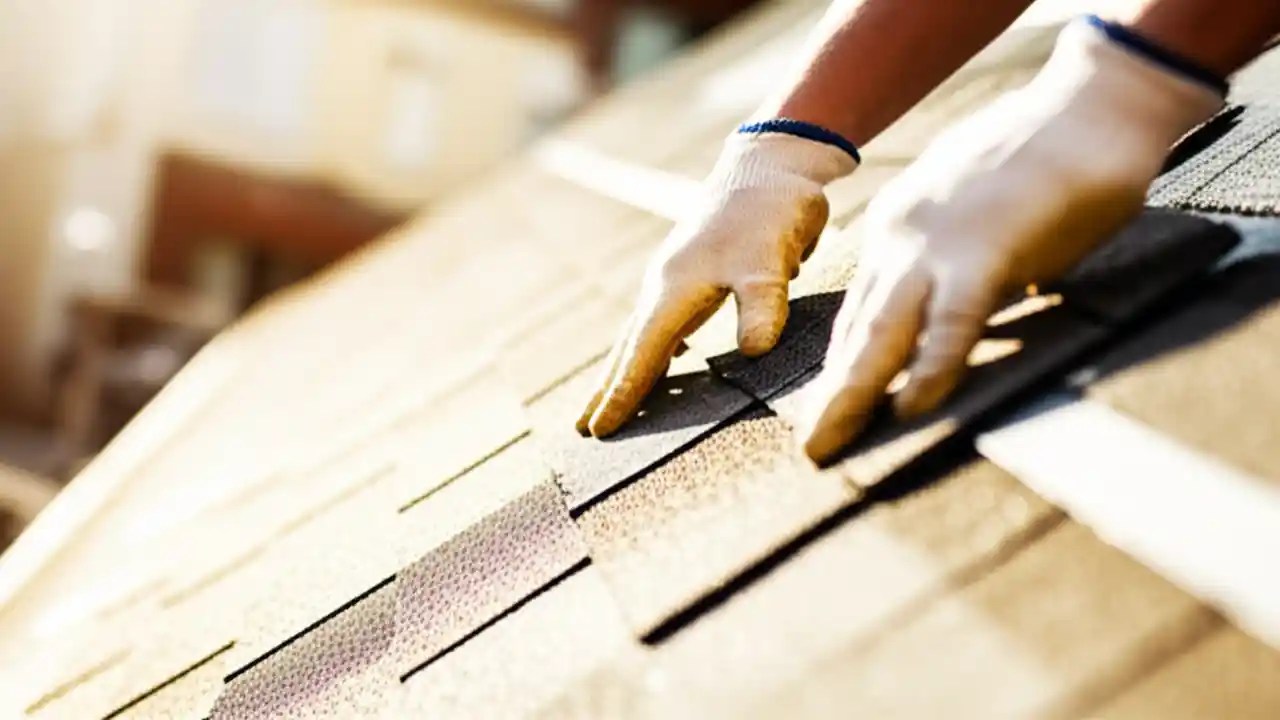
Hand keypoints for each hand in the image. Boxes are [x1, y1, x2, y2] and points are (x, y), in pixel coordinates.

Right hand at [579, 128, 856, 436]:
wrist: (771, 164)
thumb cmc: (769, 210)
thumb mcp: (771, 260)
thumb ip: (763, 305)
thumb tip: (755, 352)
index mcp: (675, 288)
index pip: (642, 352)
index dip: (623, 393)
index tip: (600, 429)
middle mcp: (667, 287)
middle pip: (629, 349)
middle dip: (608, 390)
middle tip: (584, 431)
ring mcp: (679, 282)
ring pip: (644, 337)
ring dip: (626, 373)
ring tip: (610, 407)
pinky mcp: (698, 279)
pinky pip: (666, 326)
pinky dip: (657, 352)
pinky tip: (668, 365)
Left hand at [800, 17, 1223, 463]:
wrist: (1091, 108)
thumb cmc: (1046, 161)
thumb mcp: (979, 215)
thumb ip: (962, 262)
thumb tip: (974, 303)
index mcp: (898, 227)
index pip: (859, 308)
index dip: (842, 362)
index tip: (829, 405)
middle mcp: (900, 236)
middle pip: (855, 327)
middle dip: (830, 392)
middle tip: (812, 446)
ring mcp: (936, 243)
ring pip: (881, 331)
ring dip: (851, 394)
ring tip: (830, 445)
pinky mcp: (984, 251)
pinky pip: (950, 322)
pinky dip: (931, 368)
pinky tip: (912, 408)